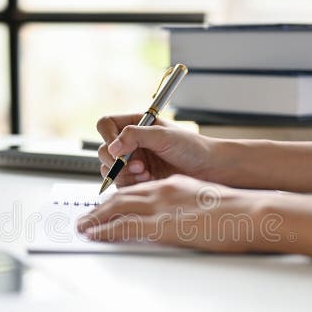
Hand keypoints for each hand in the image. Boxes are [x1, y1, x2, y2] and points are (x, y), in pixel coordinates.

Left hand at [76, 175, 285, 252]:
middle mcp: (163, 191)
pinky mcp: (160, 225)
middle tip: (86, 218)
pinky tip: (93, 234)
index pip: (138, 190)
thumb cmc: (239, 213)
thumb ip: (191, 209)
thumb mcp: (210, 204)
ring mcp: (160, 207)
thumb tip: (187, 222)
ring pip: (115, 208)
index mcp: (175, 185)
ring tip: (81, 227)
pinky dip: (103, 229)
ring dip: (94, 218)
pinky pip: (122, 226)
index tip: (107, 208)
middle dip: (100, 208)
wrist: (250, 213)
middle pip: (121, 197)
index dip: (119, 200)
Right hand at [96, 114, 217, 187]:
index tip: (119, 148)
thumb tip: (112, 146)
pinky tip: (149, 181)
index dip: (108, 137)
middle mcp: (130, 143)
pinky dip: (131, 185)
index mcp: (135, 125)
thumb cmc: (191, 148)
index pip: (106, 125)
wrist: (207, 170)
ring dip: (125, 175)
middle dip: (118, 161)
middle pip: (103, 151)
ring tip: (147, 174)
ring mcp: (132, 163)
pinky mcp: (136, 181)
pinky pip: (120, 185)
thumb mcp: (163, 135)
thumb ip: (136, 136)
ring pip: (109, 170)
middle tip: (138, 166)